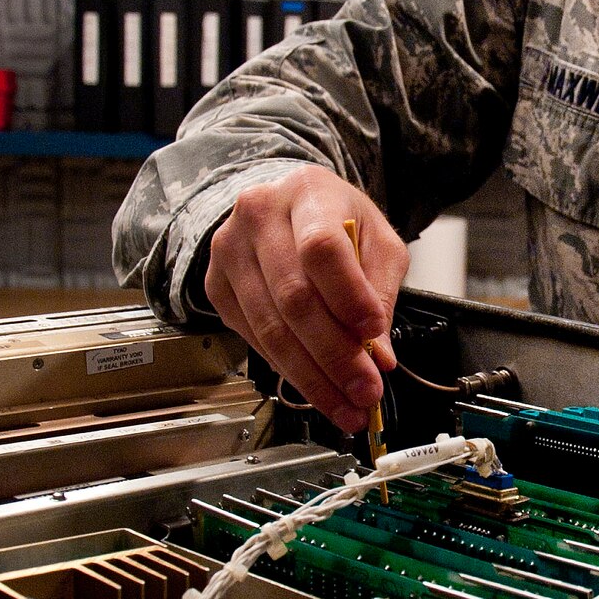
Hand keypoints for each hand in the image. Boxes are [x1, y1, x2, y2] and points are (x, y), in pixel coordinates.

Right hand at [205, 165, 408, 431]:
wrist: (284, 206)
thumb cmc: (336, 221)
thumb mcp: (377, 241)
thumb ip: (382, 292)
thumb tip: (378, 356)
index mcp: (307, 193)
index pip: (322, 248)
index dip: (348, 296)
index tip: (373, 333)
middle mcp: (259, 217)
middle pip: (294, 298)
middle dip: (334, 356)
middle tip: (365, 391)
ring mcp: (230, 252)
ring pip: (270, 328)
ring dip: (311, 376)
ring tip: (345, 404)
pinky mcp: (215, 285)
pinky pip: (254, 339)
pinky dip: (288, 369)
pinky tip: (315, 385)